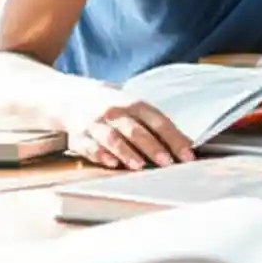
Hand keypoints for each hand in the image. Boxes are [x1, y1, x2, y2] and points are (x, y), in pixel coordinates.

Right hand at [64, 88, 194, 169]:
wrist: (73, 97)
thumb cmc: (115, 107)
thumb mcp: (136, 108)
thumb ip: (157, 125)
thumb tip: (186, 144)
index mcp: (135, 104)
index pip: (159, 122)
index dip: (174, 139)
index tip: (188, 155)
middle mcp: (116, 112)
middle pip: (136, 131)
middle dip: (153, 147)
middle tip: (168, 163)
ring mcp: (96, 124)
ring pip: (112, 138)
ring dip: (127, 152)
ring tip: (140, 165)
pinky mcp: (79, 136)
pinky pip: (89, 147)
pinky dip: (101, 155)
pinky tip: (112, 164)